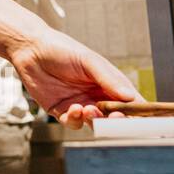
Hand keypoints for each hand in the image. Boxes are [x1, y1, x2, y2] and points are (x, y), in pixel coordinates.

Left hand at [8, 26, 143, 128]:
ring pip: (96, 124)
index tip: (142, 120)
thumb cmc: (62, 50)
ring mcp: (81, 106)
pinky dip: (76, 120)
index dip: (138, 113)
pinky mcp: (62, 112)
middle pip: (115, 118)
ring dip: (95, 120)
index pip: (131, 102)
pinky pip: (74, 124)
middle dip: (117, 121)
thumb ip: (108, 79)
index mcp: (110, 83)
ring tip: (88, 109)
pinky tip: (74, 109)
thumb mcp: (88, 61)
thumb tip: (130, 98)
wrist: (30, 50)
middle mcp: (98, 97)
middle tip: (114, 117)